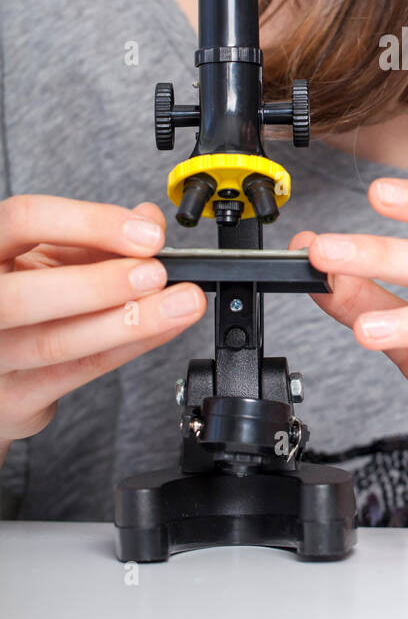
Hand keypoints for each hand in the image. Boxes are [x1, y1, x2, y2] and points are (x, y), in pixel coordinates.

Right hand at [0, 194, 206, 445]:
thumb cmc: (22, 293)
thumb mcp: (50, 252)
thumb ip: (96, 235)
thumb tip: (149, 221)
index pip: (24, 220)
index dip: (89, 223)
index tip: (147, 235)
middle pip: (25, 296)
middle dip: (100, 285)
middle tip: (157, 275)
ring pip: (56, 343)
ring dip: (131, 322)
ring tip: (180, 304)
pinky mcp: (15, 397)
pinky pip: (80, 372)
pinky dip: (131, 346)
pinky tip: (165, 328)